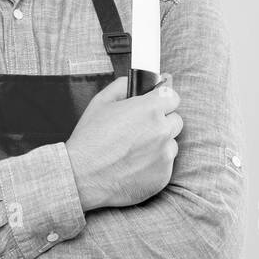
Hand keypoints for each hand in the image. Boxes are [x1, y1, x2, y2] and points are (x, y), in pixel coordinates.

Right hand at [64, 72, 181, 210]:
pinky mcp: (163, 176)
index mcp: (149, 109)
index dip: (162, 100)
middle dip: (162, 121)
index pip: (173, 96)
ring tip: (134, 150)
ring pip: (171, 144)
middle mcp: (162, 131)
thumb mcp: (100, 102)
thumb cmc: (89, 140)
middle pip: (175, 120)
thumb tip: (136, 82)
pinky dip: (154, 164)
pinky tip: (134, 165)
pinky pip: (166, 165)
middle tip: (140, 129)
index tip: (155, 104)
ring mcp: (164, 156)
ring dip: (159, 144)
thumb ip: (122, 86)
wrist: (82, 177)